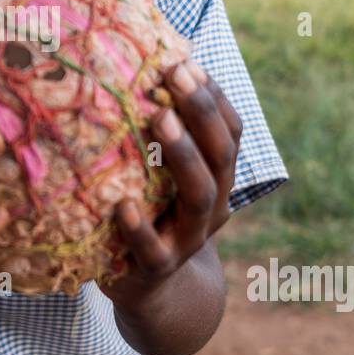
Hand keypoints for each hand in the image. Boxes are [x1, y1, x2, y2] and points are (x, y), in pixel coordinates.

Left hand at [104, 57, 241, 312]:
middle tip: (176, 74)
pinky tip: (123, 206)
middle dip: (201, 112)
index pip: (230, 132)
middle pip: (220, 156)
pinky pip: (153, 251)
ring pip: (198, 196)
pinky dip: (139, 229)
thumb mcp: (160, 177)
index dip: (214, 97)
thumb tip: (133, 67)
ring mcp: (186, 240)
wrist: (152, 293)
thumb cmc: (151, 216)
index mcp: (216, 180)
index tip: (187, 61)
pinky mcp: (154, 270)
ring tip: (158, 119)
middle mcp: (210, 208)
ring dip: (182, 155)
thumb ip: (157, 135)